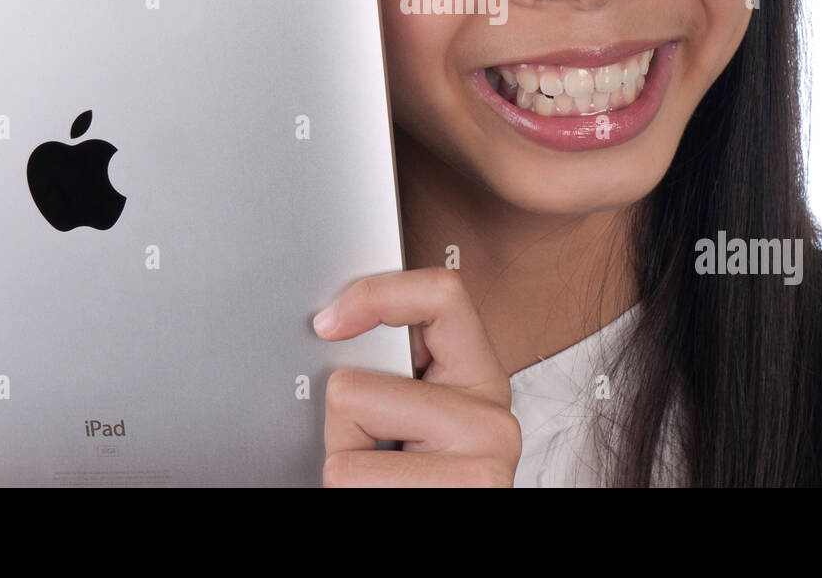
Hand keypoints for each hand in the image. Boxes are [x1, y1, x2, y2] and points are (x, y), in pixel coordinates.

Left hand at [314, 266, 520, 486]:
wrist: (439, 529)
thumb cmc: (416, 481)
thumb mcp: (417, 413)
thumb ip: (396, 369)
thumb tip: (333, 330)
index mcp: (480, 378)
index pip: (441, 293)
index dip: (374, 295)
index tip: (328, 323)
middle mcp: (493, 420)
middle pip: (356, 386)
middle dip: (343, 424)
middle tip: (377, 450)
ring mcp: (481, 469)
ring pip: (344, 451)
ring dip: (345, 471)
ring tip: (383, 483)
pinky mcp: (460, 500)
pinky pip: (351, 483)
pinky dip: (347, 499)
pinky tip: (386, 499)